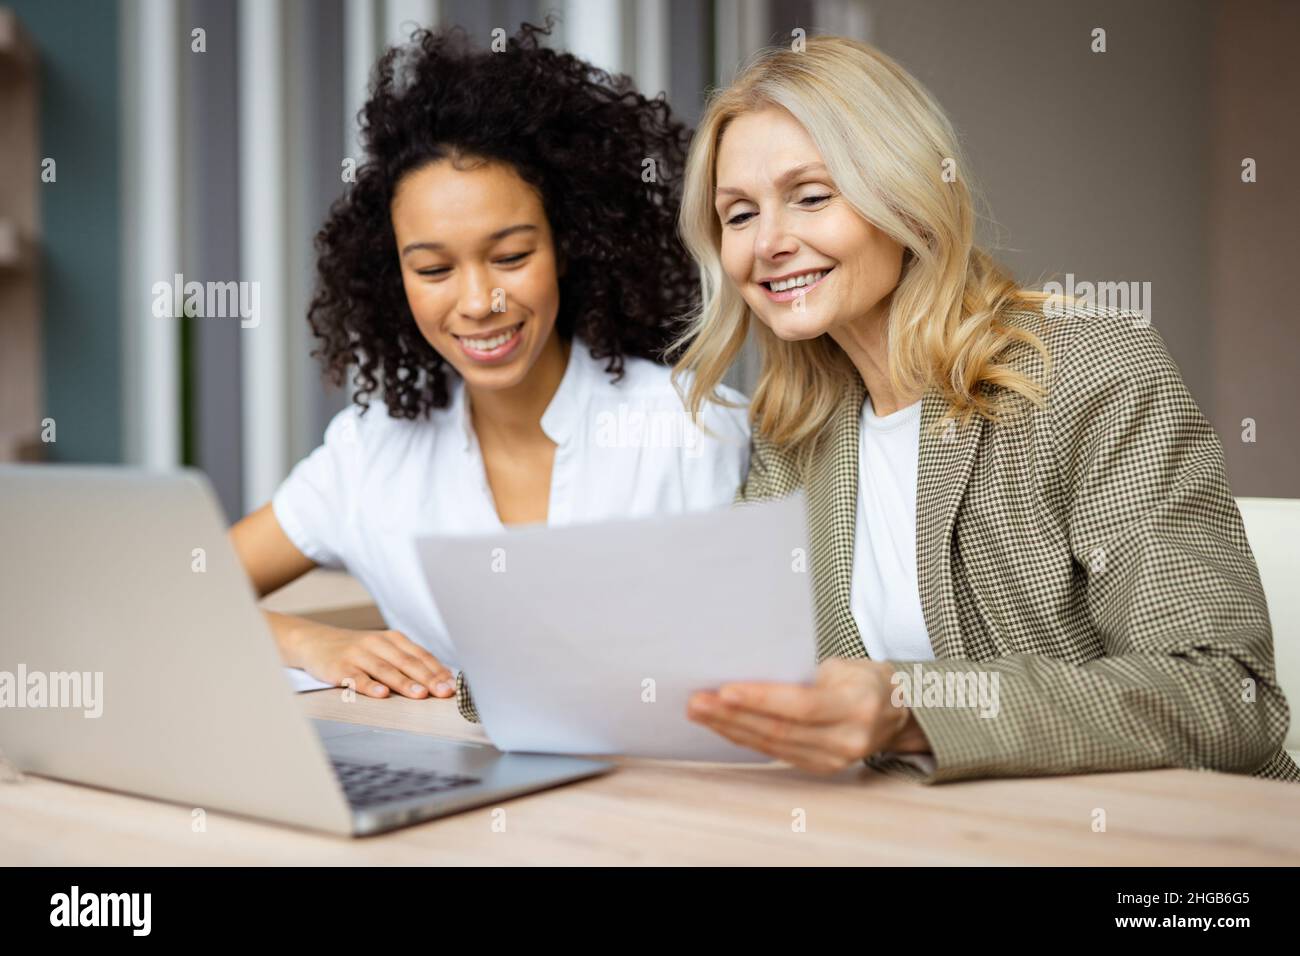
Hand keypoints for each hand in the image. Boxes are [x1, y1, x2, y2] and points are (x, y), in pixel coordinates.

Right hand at [292, 625, 454, 699]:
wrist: (315, 642)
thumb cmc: (357, 650)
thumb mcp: (383, 650)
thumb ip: (407, 662)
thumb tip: (439, 680)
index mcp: (393, 639)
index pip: (420, 655)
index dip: (438, 670)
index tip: (452, 685)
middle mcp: (377, 643)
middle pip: (407, 662)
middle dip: (428, 678)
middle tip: (443, 692)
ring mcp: (358, 654)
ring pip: (385, 669)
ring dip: (404, 683)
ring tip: (420, 694)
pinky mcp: (340, 667)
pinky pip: (356, 678)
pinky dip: (370, 686)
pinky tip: (382, 694)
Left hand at [686, 658, 928, 773]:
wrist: (897, 712)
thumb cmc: (866, 679)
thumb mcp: (844, 666)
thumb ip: (802, 675)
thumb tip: (749, 669)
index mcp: (856, 707)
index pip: (800, 706)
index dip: (760, 699)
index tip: (724, 690)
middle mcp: (846, 740)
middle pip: (779, 730)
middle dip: (732, 716)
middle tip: (697, 702)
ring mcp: (833, 760)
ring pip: (772, 745)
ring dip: (730, 729)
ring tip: (699, 712)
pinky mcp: (819, 768)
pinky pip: (775, 753)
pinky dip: (745, 738)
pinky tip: (721, 726)